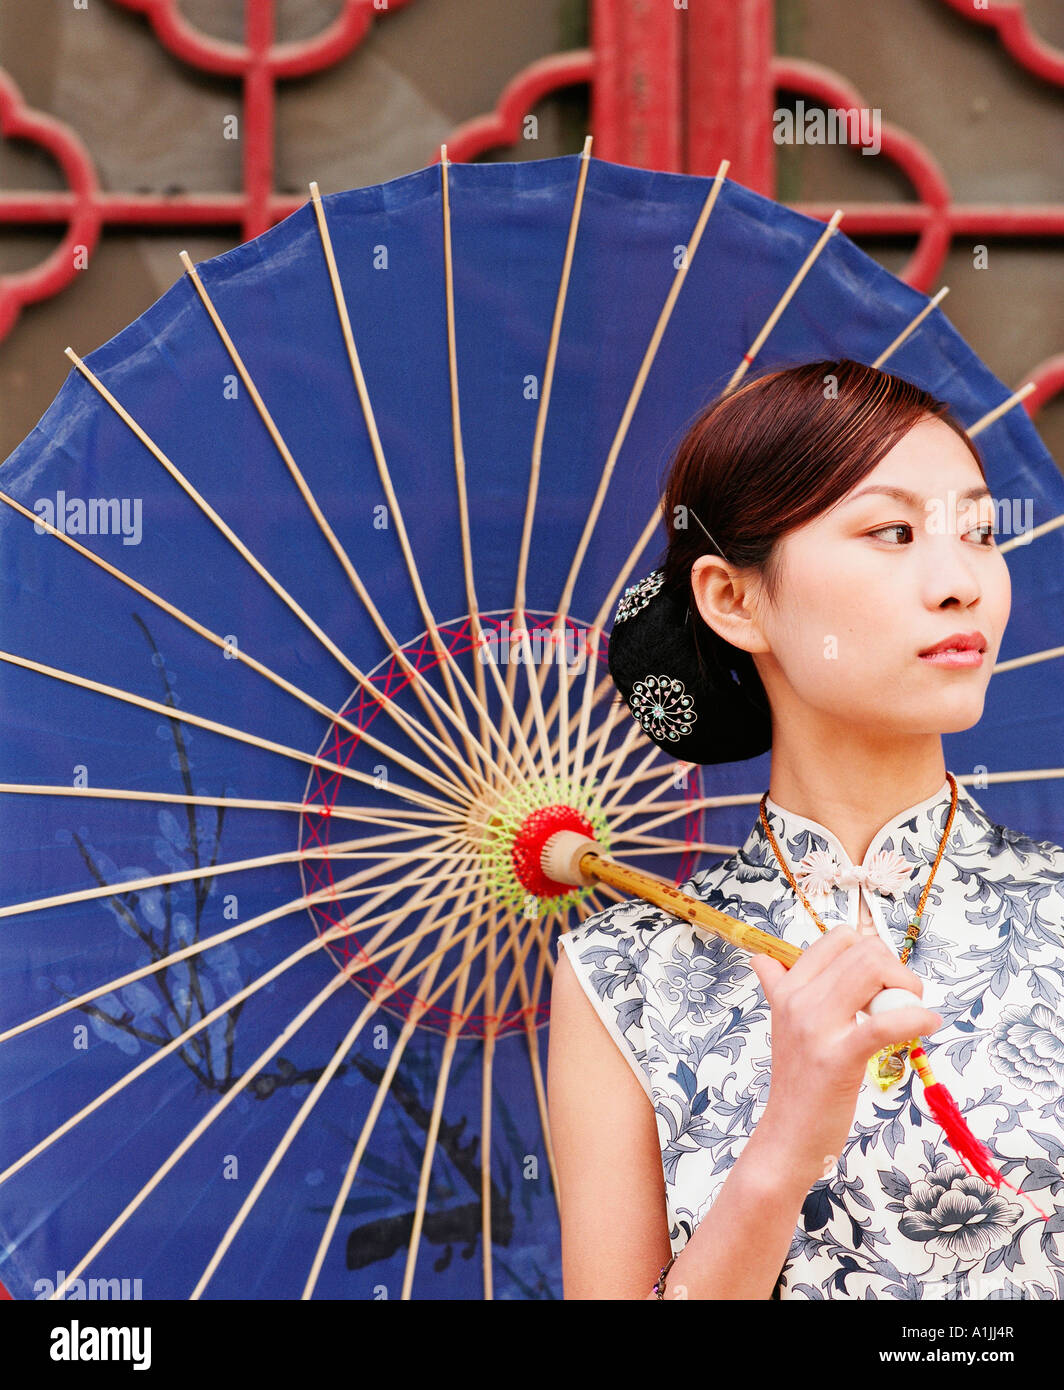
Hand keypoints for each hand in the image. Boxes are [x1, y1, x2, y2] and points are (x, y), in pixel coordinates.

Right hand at [748, 925, 942, 1189]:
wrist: (788, 1134)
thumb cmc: (796, 1082)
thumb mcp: (781, 1026)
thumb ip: (775, 988)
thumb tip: (762, 960)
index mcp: (787, 989)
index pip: (838, 939)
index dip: (872, 952)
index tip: (882, 982)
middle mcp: (797, 1001)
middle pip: (862, 951)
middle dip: (897, 969)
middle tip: (905, 999)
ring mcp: (815, 1028)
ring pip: (872, 973)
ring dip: (907, 988)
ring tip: (913, 1013)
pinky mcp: (838, 1059)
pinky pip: (882, 1024)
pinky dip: (914, 1018)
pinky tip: (926, 1024)